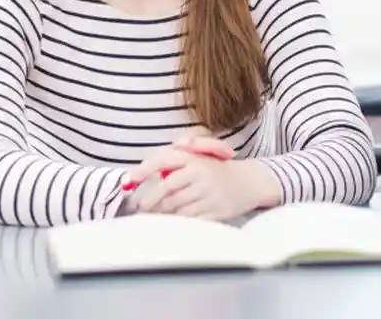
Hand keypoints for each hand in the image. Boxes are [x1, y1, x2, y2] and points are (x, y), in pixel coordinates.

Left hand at [127, 138, 278, 220]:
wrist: (250, 182)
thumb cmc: (217, 170)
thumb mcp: (200, 156)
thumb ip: (175, 158)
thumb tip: (147, 173)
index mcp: (195, 159)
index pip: (163, 160)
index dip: (144, 170)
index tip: (130, 181)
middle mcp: (202, 174)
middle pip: (166, 189)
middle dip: (151, 201)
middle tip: (143, 207)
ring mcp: (209, 194)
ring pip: (175, 207)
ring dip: (164, 213)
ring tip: (160, 215)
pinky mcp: (216, 211)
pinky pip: (189, 220)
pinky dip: (179, 223)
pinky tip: (176, 222)